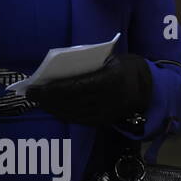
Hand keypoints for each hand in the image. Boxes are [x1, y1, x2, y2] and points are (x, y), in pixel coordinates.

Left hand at [24, 53, 151, 127]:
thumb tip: (57, 71)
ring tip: (39, 101)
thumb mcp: (109, 59)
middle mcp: (109, 100)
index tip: (36, 88)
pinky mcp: (106, 121)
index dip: (53, 90)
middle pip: (72, 102)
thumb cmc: (124, 66)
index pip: (76, 87)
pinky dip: (65, 115)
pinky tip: (54, 109)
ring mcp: (108, 113)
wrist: (148, 87)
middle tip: (31, 94)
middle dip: (48, 99)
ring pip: (74, 114)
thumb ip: (87, 65)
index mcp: (111, 79)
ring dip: (54, 108)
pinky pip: (81, 120)